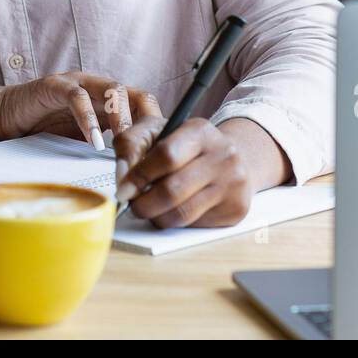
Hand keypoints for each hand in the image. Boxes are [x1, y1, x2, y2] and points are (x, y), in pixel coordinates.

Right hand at [0, 73, 162, 148]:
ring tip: (123, 146)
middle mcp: (98, 87)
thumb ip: (106, 148)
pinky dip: (89, 119)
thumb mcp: (82, 140)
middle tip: (146, 156)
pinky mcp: (55, 85)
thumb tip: (136, 177)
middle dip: (144, 126)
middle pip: (136, 97)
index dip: (155, 128)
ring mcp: (78, 82)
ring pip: (113, 91)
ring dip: (121, 120)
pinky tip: (94, 141)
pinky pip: (77, 97)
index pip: (144, 105)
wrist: (3, 116)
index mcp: (108, 100)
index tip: (159, 156)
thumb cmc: (44, 129)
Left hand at [113, 116, 253, 227]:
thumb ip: (131, 145)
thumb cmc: (186, 146)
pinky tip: (176, 209)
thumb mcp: (157, 132)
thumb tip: (122, 179)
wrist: (230, 159)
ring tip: (151, 209)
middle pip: (173, 190)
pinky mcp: (236, 209)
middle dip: (144, 204)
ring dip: (157, 217)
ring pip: (182, 214)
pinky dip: (177, 222)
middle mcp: (223, 156)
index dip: (139, 176)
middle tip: (133, 206)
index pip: (166, 156)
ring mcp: (233, 184)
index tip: (123, 190)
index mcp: (200, 131)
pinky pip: (195, 226)